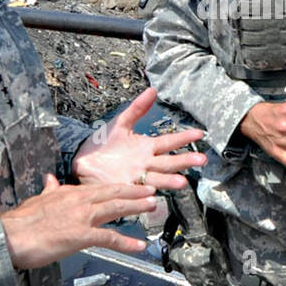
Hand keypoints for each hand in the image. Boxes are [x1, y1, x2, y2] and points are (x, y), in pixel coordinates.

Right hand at [0, 174, 154, 269]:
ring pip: (116, 209)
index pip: (101, 187)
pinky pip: (109, 238)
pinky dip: (127, 242)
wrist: (10, 236)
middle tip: (152, 190)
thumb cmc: (20, 221)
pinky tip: (139, 246)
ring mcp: (82, 218)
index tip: (133, 185)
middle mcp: (80, 201)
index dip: (120, 186)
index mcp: (70, 193)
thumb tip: (49, 179)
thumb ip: (49, 189)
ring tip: (153, 206)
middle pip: (114, 193)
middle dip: (135, 191)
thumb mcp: (37, 199)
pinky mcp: (81, 236)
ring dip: (137, 206)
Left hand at [71, 86, 206, 191]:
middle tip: (201, 159)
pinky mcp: (125, 188)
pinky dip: (145, 194)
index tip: (199, 133)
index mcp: (147, 147)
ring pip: (157, 179)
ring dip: (169, 181)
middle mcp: (146, 163)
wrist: (84, 160)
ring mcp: (137, 177)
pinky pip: (137, 192)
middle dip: (185, 161)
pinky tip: (154, 195)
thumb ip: (137, 108)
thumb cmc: (104, 142)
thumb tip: (152, 90)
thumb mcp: (121, 123)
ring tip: (182, 182)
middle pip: (169, 162)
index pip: (169, 141)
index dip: (183, 137)